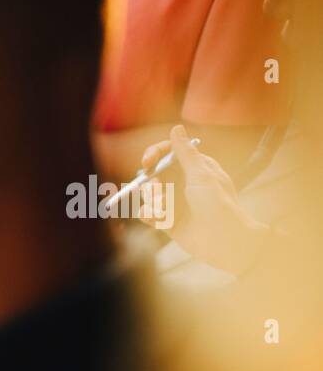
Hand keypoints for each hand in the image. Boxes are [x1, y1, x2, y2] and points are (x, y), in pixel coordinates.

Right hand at [139, 124, 265, 273]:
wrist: (224, 241)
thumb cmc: (219, 205)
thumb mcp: (202, 174)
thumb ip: (185, 152)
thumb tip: (176, 128)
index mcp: (194, 168)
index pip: (167, 153)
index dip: (154, 155)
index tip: (147, 163)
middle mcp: (183, 183)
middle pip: (153, 174)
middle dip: (152, 183)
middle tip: (159, 191)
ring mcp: (175, 202)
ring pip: (149, 195)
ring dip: (152, 201)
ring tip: (164, 210)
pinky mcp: (168, 221)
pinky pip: (148, 213)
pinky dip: (149, 216)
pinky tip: (158, 220)